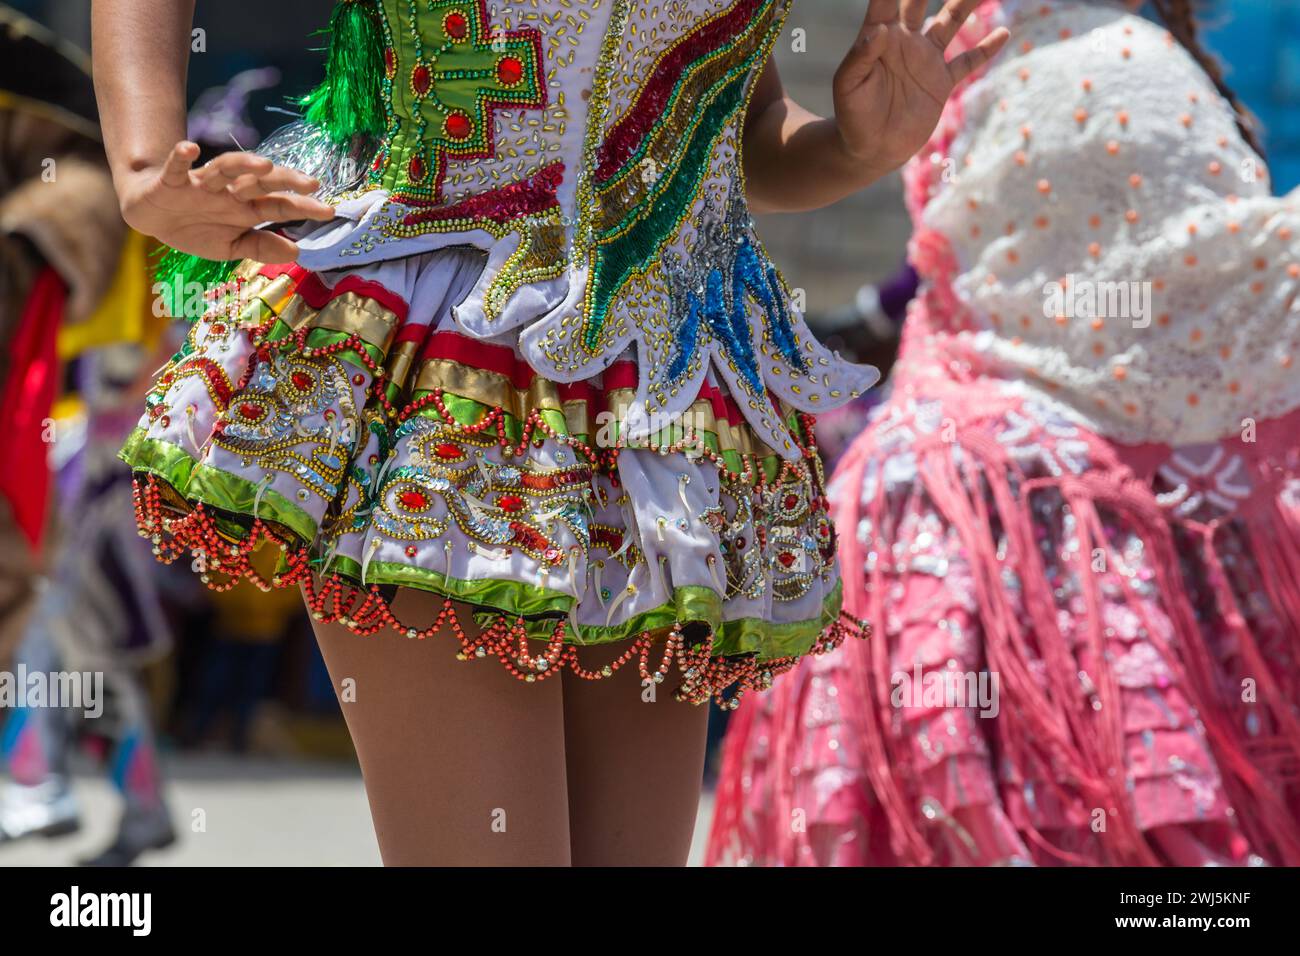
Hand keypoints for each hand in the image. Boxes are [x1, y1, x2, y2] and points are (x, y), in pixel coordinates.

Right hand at [116, 141, 335, 262]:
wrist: (152, 218)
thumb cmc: (196, 229)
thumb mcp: (231, 247)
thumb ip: (261, 247)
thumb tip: (296, 251)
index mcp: (245, 208)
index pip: (279, 205)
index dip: (303, 207)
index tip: (329, 211)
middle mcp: (229, 192)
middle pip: (261, 181)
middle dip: (286, 181)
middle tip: (311, 183)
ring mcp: (201, 184)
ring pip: (226, 168)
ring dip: (243, 164)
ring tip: (265, 165)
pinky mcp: (172, 180)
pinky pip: (176, 166)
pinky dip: (181, 157)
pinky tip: (190, 148)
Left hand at [833, 0, 1009, 174]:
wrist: (871, 148)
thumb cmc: (853, 115)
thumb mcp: (848, 86)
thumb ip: (860, 57)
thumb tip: (880, 29)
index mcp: (878, 37)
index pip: (885, 1)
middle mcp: (904, 41)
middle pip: (920, 1)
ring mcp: (925, 59)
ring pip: (951, 22)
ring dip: (966, 3)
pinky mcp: (940, 82)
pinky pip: (968, 62)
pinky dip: (986, 49)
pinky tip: (1004, 33)